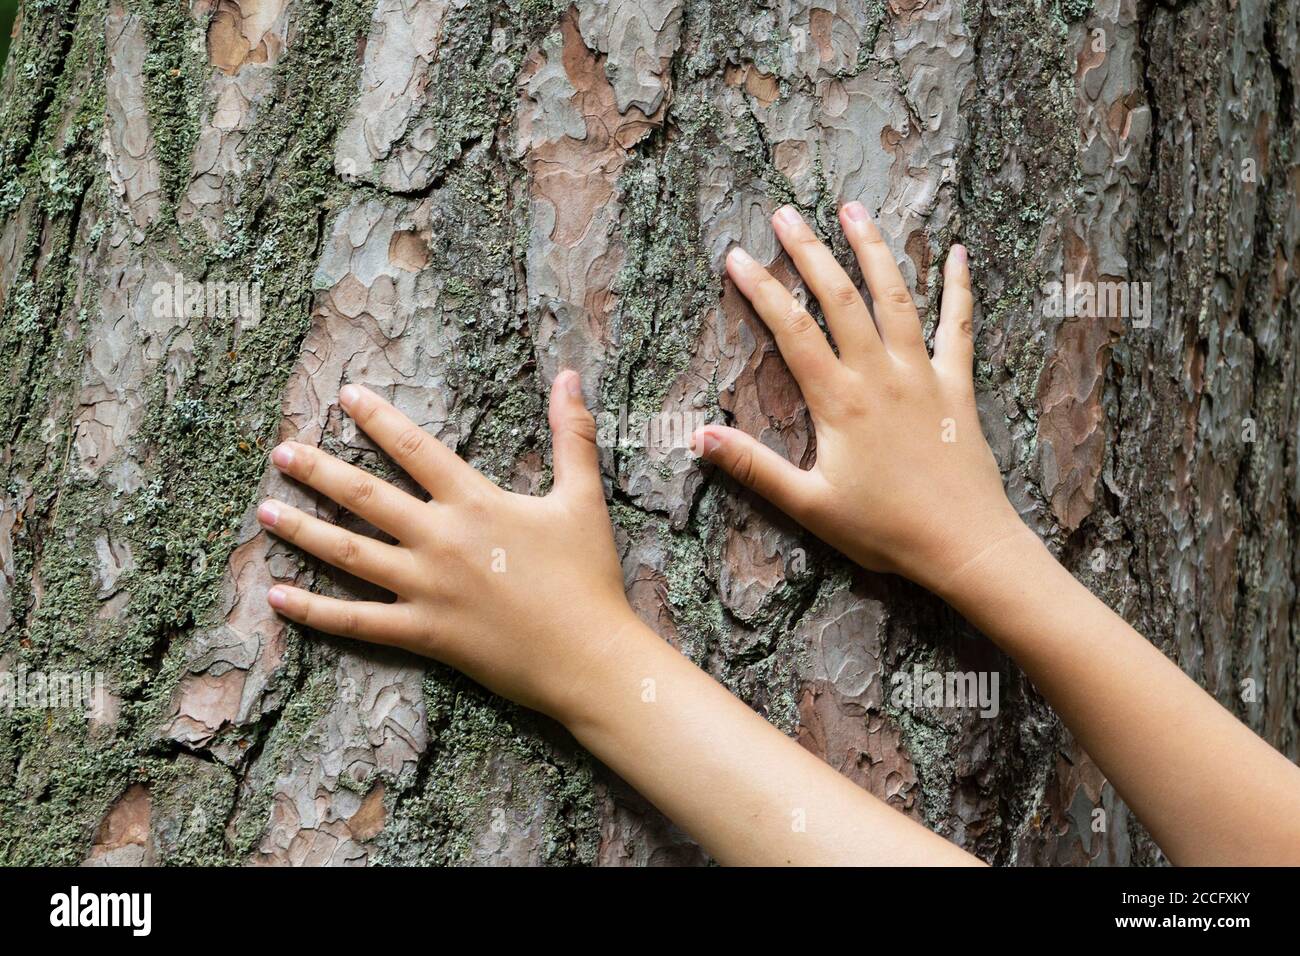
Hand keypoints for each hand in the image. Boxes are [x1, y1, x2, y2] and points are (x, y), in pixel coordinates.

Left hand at [257, 372, 637, 723]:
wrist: (588, 655)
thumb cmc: (587, 575)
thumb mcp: (583, 498)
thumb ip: (573, 436)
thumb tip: (571, 377)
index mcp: (476, 503)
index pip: (415, 449)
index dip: (378, 419)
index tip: (345, 396)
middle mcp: (441, 540)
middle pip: (365, 496)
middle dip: (318, 470)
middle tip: (280, 452)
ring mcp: (426, 588)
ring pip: (349, 553)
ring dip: (303, 530)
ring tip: (264, 511)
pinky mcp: (423, 633)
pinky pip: (357, 621)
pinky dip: (315, 610)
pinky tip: (278, 595)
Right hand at [695, 203, 1025, 594]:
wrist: (964, 544)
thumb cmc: (884, 530)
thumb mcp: (809, 505)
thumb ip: (754, 467)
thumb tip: (699, 436)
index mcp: (840, 402)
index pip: (792, 331)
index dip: (762, 290)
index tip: (736, 257)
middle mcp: (880, 376)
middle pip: (841, 298)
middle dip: (811, 251)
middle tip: (785, 214)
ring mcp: (923, 375)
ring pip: (896, 298)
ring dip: (873, 250)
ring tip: (853, 209)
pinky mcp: (957, 386)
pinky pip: (960, 326)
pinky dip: (959, 287)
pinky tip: (958, 253)